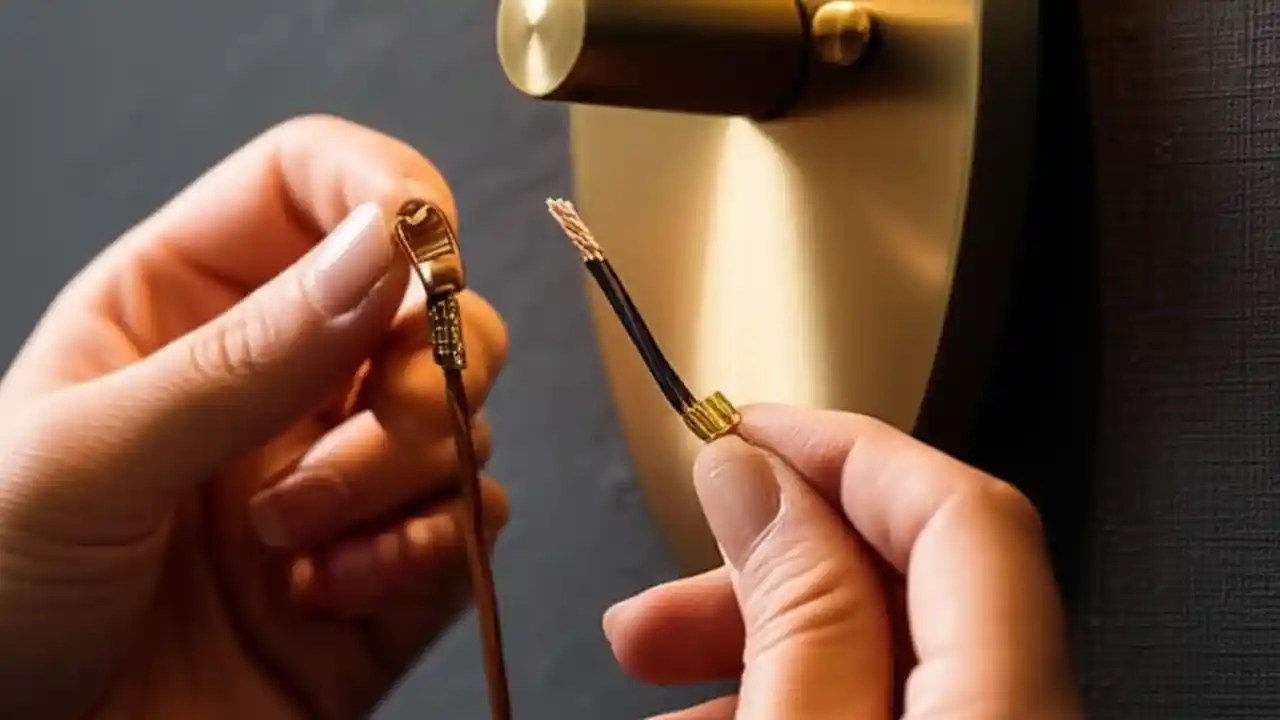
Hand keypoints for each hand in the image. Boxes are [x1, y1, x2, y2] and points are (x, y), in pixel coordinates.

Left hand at [0, 116, 508, 719]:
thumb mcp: (84, 460)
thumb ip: (242, 359)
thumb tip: (386, 250)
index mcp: (184, 307)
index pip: (313, 184)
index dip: (384, 189)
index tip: (427, 245)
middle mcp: (278, 380)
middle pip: (426, 298)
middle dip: (425, 357)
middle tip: (371, 413)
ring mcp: (339, 473)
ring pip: (461, 411)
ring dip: (395, 474)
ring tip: (288, 539)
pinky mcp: (388, 567)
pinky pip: (472, 522)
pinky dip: (422, 553)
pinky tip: (328, 593)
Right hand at [604, 405, 1082, 717]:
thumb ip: (797, 610)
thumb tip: (759, 478)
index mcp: (1009, 703)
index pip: (959, 512)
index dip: (844, 447)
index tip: (743, 429)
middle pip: (915, 584)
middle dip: (773, 563)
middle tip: (667, 592)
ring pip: (885, 657)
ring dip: (761, 639)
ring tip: (654, 667)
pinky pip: (882, 716)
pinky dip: (792, 701)